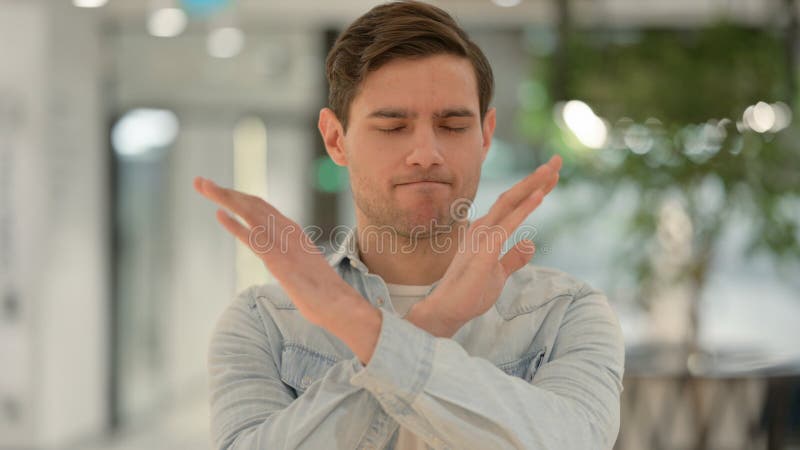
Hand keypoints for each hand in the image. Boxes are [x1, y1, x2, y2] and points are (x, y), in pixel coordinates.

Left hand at [193, 177, 381, 362]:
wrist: (341, 306)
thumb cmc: (324, 294)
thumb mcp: (303, 270)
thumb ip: (291, 260)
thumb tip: (284, 262)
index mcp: (294, 233)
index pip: (262, 207)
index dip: (239, 197)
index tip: (220, 192)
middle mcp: (289, 232)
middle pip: (253, 204)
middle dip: (225, 192)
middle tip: (201, 182)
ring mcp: (284, 245)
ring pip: (251, 213)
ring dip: (225, 198)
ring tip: (203, 186)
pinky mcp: (279, 261)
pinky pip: (254, 238)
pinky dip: (235, 225)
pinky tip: (219, 215)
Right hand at [407, 155, 561, 336]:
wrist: (447, 310)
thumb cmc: (470, 292)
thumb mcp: (499, 273)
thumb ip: (514, 257)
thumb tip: (531, 243)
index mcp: (486, 231)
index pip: (513, 204)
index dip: (534, 188)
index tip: (553, 175)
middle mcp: (483, 228)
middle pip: (513, 196)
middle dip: (536, 177)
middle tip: (558, 159)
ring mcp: (482, 237)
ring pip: (510, 203)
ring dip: (532, 185)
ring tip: (551, 169)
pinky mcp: (484, 251)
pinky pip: (508, 225)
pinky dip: (524, 209)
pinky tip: (540, 195)